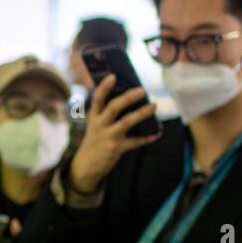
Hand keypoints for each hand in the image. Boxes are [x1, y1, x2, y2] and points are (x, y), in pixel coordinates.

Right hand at [67, 75, 160, 193]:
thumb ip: (106, 114)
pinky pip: (134, 142)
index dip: (104, 87)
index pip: (97, 99)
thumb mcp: (95, 125)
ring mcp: (108, 137)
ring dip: (141, 114)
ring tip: (153, 106)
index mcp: (94, 117)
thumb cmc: (95, 141)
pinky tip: (156, 134)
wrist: (86, 166)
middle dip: (128, 98)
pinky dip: (145, 138)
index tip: (113, 76)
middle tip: (141, 90)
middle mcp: (100, 125)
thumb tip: (128, 97)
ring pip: (126, 122)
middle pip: (113, 108)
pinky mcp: (116, 148)